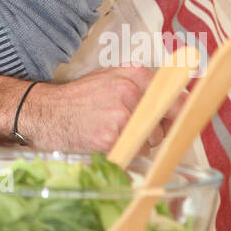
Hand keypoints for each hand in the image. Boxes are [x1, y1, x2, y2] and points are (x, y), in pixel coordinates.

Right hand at [14, 64, 175, 155]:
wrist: (42, 112)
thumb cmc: (76, 99)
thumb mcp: (109, 79)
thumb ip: (141, 87)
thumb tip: (179, 103)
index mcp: (134, 75)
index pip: (176, 97)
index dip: (181, 114)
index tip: (189, 121)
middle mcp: (131, 92)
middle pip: (163, 125)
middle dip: (150, 132)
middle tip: (124, 129)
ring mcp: (122, 116)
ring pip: (148, 143)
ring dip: (135, 146)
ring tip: (108, 135)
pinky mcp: (111, 139)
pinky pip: (131, 155)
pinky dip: (121, 156)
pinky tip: (102, 145)